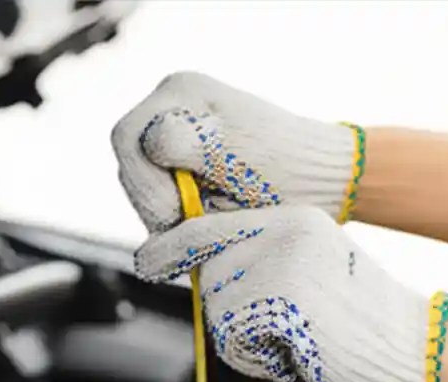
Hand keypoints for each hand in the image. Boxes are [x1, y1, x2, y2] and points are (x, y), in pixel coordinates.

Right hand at [112, 72, 362, 232]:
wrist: (320, 183)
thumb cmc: (286, 167)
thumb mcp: (232, 154)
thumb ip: (185, 143)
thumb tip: (149, 142)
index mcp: (180, 93)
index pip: (127, 139)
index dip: (146, 181)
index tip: (182, 210)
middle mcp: (170, 112)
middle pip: (128, 167)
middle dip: (154, 203)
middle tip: (189, 223)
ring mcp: (173, 144)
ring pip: (139, 190)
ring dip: (165, 214)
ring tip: (205, 221)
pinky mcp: (180, 174)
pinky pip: (155, 203)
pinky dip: (175, 220)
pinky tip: (204, 222)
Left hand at [135, 205, 428, 381]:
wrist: (414, 346)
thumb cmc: (363, 321)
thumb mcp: (312, 271)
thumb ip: (261, 262)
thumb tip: (198, 276)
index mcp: (293, 218)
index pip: (210, 224)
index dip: (172, 246)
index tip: (148, 260)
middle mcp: (283, 232)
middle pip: (209, 271)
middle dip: (225, 311)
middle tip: (273, 334)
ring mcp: (280, 264)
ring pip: (217, 309)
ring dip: (243, 341)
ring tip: (294, 343)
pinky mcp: (278, 302)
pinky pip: (233, 338)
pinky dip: (256, 359)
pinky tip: (296, 357)